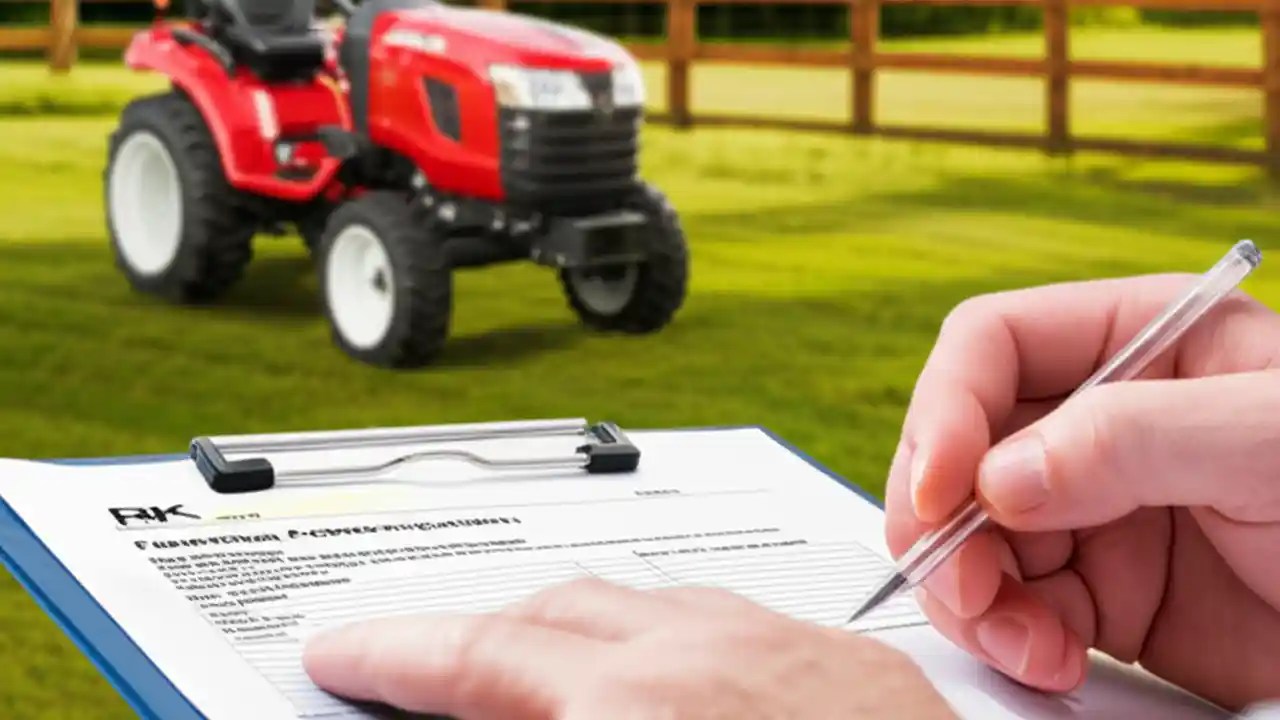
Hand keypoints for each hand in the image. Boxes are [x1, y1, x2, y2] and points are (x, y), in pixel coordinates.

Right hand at [301, 577, 956, 718]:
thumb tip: (502, 711)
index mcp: (632, 710)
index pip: (471, 663)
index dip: (391, 655)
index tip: (341, 652)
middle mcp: (700, 656)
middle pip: (543, 614)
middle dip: (464, 633)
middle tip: (411, 658)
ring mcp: (776, 644)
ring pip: (633, 600)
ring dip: (562, 621)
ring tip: (523, 652)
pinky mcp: (840, 657)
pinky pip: (718, 612)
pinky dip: (656, 626)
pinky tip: (658, 655)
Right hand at [884, 274, 1279, 710]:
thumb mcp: (1270, 441)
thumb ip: (1134, 437)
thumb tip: (999, 477)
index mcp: (1142, 343)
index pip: (994, 346)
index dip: (947, 410)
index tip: (939, 489)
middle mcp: (1102, 421)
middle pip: (962, 447)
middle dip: (943, 517)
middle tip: (958, 580)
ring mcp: (1095, 511)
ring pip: (971, 534)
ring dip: (969, 590)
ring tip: (1017, 638)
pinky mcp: (1103, 594)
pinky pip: (1013, 605)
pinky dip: (1008, 636)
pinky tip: (1048, 658)